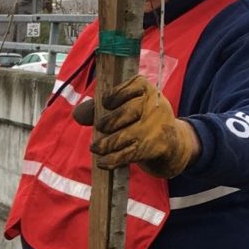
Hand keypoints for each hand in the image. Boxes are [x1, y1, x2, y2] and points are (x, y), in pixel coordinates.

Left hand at [71, 76, 198, 178]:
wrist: (171, 141)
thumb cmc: (140, 118)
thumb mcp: (125, 106)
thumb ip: (98, 107)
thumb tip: (77, 115)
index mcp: (147, 88)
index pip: (130, 87)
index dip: (114, 96)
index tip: (106, 103)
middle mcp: (154, 105)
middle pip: (126, 112)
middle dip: (107, 123)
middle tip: (100, 128)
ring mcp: (155, 127)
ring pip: (124, 136)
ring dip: (104, 145)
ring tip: (95, 148)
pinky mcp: (153, 147)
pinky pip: (127, 154)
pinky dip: (111, 160)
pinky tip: (102, 162)